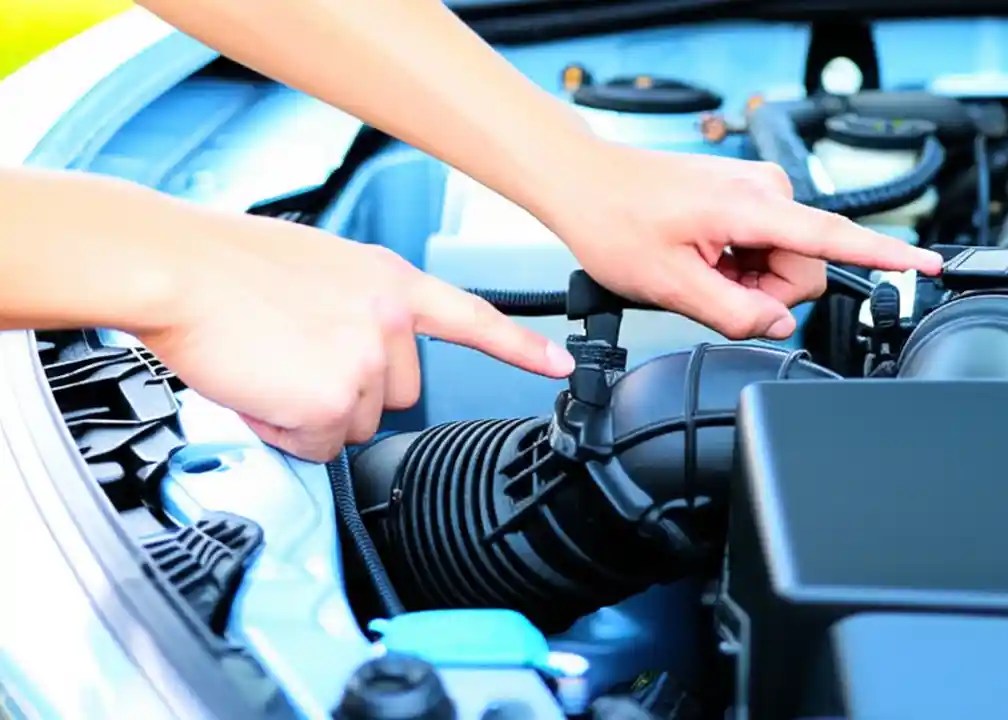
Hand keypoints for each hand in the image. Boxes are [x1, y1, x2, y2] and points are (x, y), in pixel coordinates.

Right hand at [136, 216, 573, 461]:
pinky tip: (261, 389)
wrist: (177, 267)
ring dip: (310, 413)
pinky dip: (285, 431)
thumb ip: (356, 313)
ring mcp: (367, 359)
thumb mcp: (318, 270)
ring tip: (269, 366)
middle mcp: (390, 318)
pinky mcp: (334, 397)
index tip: (560, 366)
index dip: (519, 348)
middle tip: (293, 360)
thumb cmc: (228, 267)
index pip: (471, 318)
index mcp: (389, 280)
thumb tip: (354, 368)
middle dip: (346, 394)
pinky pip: (318, 446)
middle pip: (396, 397)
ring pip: (352, 425)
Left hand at [542, 143, 942, 339]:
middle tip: (710, 287)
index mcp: (753, 208)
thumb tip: (778, 327)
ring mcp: (756, 192)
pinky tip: (703, 256)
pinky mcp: (746, 197)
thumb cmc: (616, 221)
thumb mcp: (671, 286)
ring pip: (782, 262)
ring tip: (699, 268)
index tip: (930, 266)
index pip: (837, 240)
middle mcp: (765, 191)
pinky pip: (764, 247)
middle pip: (802, 268)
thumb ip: (735, 313)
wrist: (585, 184)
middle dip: (764, 293)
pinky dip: (739, 264)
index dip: (887, 258)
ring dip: (747, 280)